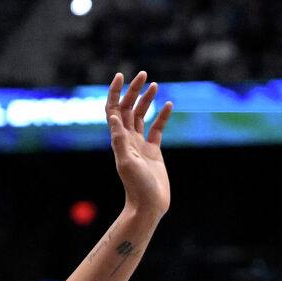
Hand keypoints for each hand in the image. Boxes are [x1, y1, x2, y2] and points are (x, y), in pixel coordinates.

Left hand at [107, 71, 172, 217]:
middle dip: (134, 91)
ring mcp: (140, 145)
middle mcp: (127, 139)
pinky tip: (168, 105)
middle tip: (144, 74)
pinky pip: (156, 129)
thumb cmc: (137, 187)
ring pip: (141, 116)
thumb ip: (120, 140)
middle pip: (128, 108)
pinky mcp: (153, 152)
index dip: (115, 92)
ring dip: (147, 100)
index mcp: (119, 139)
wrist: (148, 206)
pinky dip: (162, 116)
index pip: (113, 110)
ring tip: (155, 85)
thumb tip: (112, 117)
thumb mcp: (127, 163)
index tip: (121, 76)